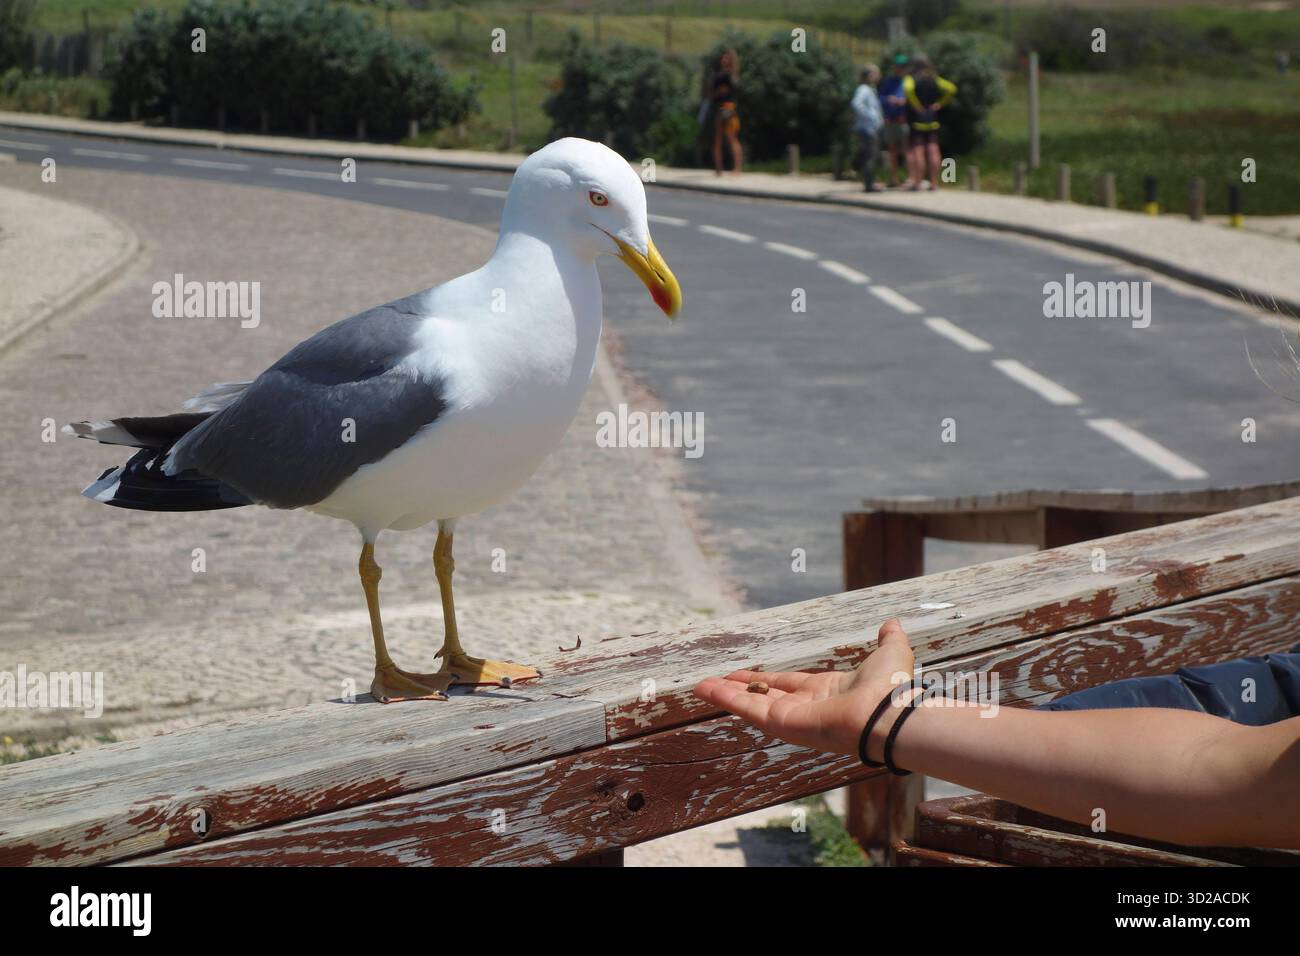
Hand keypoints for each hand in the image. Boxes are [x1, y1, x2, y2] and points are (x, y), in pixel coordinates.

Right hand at [693, 619, 915, 757]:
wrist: (887, 714)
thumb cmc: (890, 687)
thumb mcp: (890, 653)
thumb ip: (888, 639)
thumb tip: (892, 623)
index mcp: (827, 692)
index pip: (789, 685)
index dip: (768, 679)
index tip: (748, 675)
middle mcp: (806, 707)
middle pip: (765, 695)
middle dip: (740, 689)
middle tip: (718, 682)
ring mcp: (792, 718)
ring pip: (751, 703)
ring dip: (725, 696)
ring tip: (702, 687)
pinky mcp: (781, 724)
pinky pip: (748, 709)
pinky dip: (725, 700)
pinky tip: (706, 690)